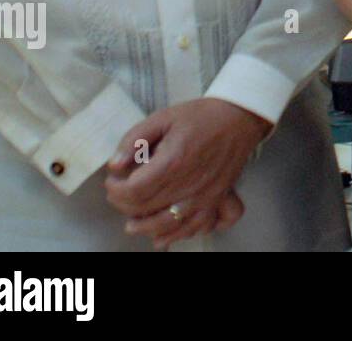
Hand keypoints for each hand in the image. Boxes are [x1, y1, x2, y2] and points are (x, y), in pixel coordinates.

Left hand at [104, 98, 270, 247]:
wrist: (240, 118)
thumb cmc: (202, 116)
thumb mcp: (163, 117)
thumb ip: (135, 139)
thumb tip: (115, 164)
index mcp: (173, 161)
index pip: (134, 191)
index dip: (116, 190)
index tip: (112, 181)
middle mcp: (189, 184)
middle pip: (146, 209)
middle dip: (124, 205)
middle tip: (119, 194)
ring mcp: (204, 196)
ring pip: (166, 224)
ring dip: (144, 227)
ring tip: (132, 222)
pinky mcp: (216, 200)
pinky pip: (194, 227)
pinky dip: (175, 235)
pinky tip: (162, 236)